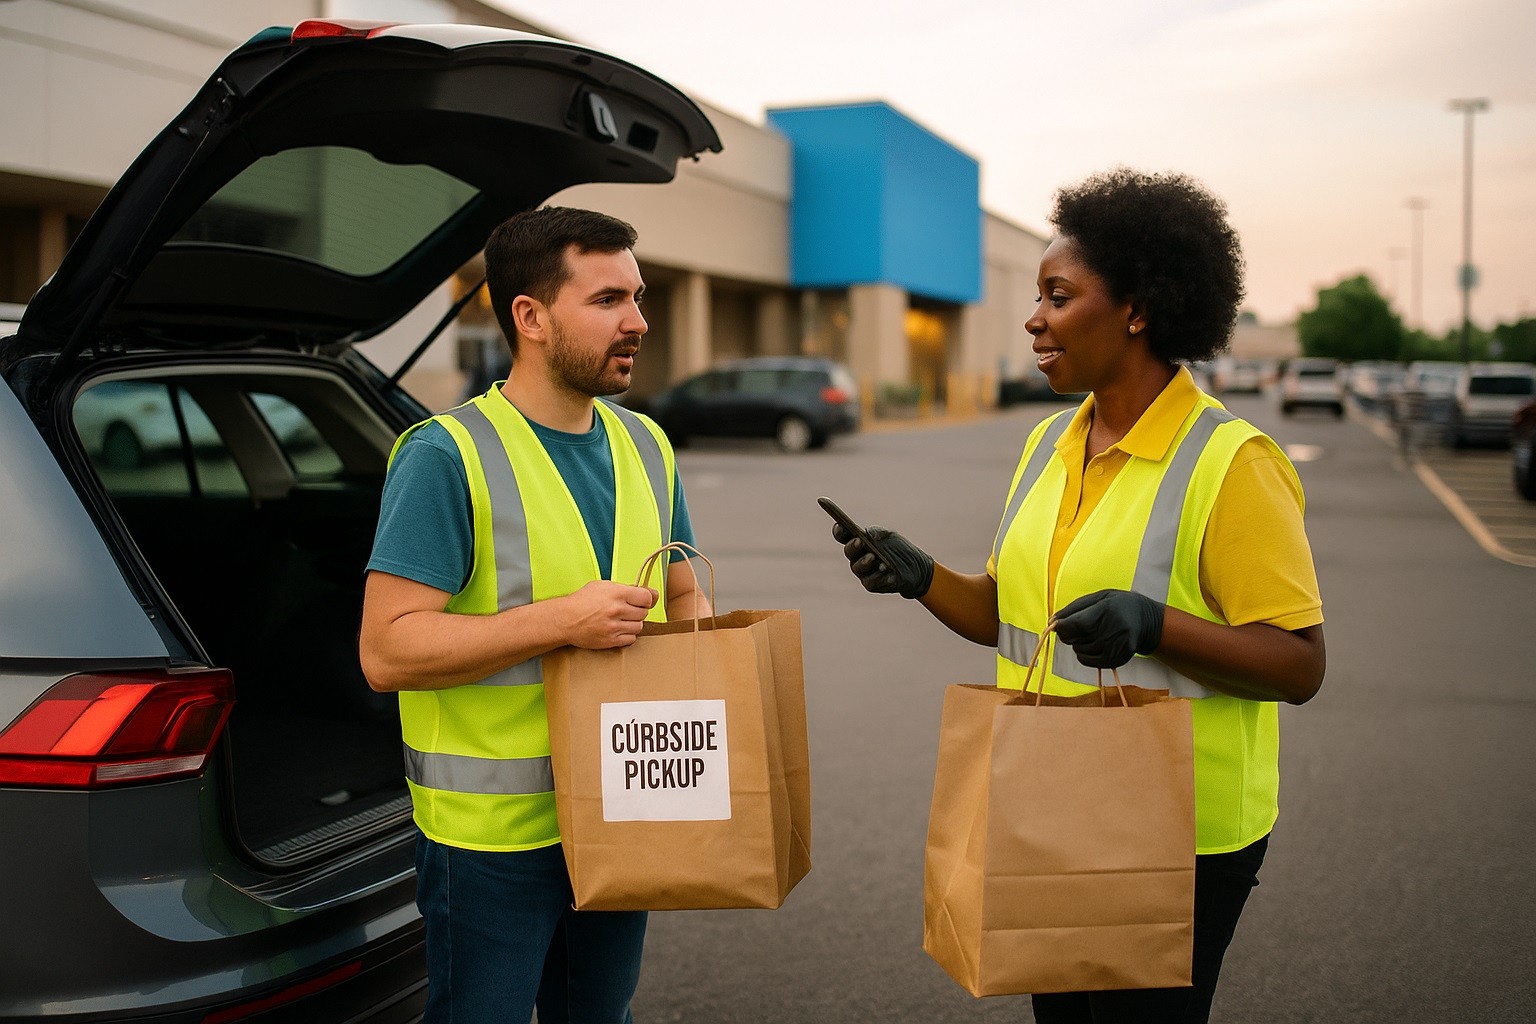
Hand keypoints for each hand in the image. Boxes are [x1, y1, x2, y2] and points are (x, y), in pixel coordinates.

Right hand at [561, 581, 657, 649]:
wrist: (565, 620)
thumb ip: (623, 588)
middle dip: (639, 610)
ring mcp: (614, 627)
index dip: (647, 598)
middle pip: (644, 612)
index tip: (643, 600)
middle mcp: (617, 610)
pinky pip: (631, 639)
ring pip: (639, 626)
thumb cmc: (582, 601)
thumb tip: (644, 592)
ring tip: (623, 620)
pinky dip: (628, 635)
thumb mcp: (602, 586)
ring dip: (634, 623)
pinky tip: (619, 629)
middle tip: (629, 610)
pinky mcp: (611, 641)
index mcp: (616, 593)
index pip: (647, 597)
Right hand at [831, 523, 933, 598]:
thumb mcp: (891, 537)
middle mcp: (857, 557)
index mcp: (858, 541)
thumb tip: (872, 535)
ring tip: (873, 557)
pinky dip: (880, 577)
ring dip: (865, 562)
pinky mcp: (872, 585)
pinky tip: (888, 573)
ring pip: (858, 568)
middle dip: (853, 546)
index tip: (840, 525)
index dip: (839, 531)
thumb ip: (880, 533)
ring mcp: (863, 572)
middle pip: (849, 551)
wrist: (915, 568)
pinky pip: (871, 582)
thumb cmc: (899, 549)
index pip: (844, 536)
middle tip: (859, 541)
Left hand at [1050, 589, 1164, 668]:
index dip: (1061, 626)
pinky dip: (1084, 654)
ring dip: (1078, 643)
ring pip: (1078, 650)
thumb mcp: (1098, 598)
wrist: (1147, 621)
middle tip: (1082, 625)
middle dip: (1070, 633)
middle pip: (1074, 639)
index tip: (1056, 624)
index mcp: (1107, 611)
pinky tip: (1094, 644)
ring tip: (1093, 633)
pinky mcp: (1116, 660)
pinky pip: (1086, 661)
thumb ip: (1073, 609)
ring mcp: (1115, 648)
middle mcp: (1112, 631)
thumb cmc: (1118, 605)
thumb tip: (1051, 622)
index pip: (1075, 624)